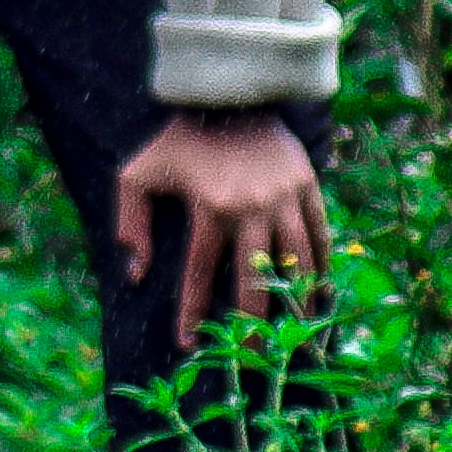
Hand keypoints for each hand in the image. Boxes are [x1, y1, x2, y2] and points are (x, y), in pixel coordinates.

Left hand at [116, 114, 329, 347]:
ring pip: (296, 263)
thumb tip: (135, 273)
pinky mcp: (307, 187)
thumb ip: (129, 222)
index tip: (187, 344)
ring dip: (297, 303)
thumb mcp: (139, 173)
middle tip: (253, 359)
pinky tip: (320, 292)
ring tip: (297, 336)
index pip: (199, 274)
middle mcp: (252, 209)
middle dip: (253, 327)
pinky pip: (319, 235)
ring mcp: (285, 198)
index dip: (191, 312)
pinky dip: (321, 266)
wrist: (228, 92)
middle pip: (255, 282)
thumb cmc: (178, 138)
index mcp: (210, 207)